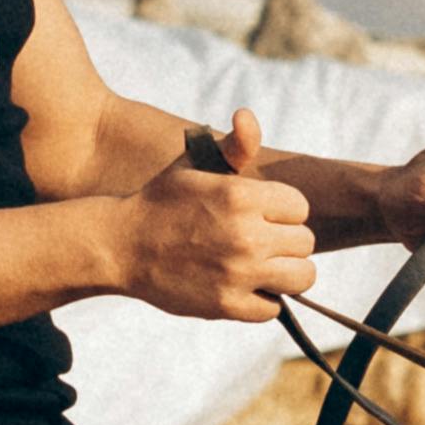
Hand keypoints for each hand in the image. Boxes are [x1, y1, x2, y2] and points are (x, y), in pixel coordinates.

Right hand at [125, 109, 318, 324]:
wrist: (120, 245)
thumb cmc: (162, 201)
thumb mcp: (195, 164)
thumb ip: (234, 146)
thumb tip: (247, 117)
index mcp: (241, 196)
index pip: (300, 208)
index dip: (283, 212)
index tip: (263, 216)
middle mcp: (245, 235)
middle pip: (304, 242)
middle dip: (286, 241)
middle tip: (260, 242)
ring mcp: (238, 273)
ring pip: (301, 277)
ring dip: (286, 273)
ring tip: (263, 267)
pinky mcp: (227, 305)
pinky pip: (273, 308)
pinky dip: (262, 300)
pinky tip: (242, 286)